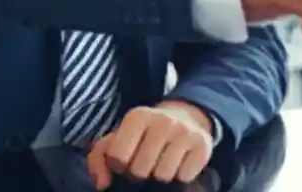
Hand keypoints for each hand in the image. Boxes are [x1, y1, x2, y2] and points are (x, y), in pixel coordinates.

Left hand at [86, 101, 213, 189]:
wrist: (186, 118)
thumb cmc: (144, 135)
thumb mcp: (118, 139)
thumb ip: (98, 159)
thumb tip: (102, 184)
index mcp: (137, 117)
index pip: (118, 157)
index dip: (120, 166)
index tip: (126, 159)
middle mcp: (162, 121)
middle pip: (140, 170)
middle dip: (140, 173)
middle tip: (145, 164)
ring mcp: (184, 132)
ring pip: (163, 175)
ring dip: (160, 176)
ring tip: (161, 164)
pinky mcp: (202, 145)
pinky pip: (184, 177)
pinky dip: (179, 176)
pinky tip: (178, 164)